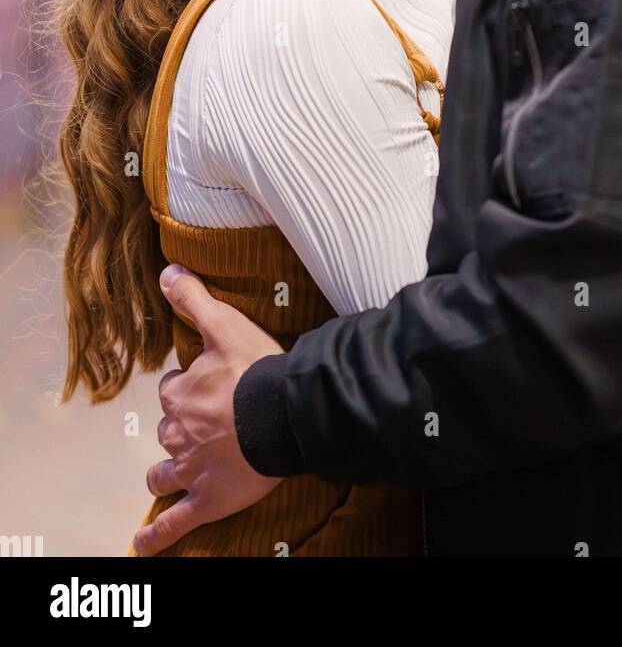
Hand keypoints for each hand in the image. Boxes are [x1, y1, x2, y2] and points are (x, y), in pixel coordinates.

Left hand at [133, 263, 284, 555]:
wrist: (284, 414)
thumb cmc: (257, 369)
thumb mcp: (224, 324)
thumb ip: (193, 299)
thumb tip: (167, 271)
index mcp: (181, 393)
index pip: (172, 389)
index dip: (187, 387)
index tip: (204, 385)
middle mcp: (178, 431)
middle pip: (168, 429)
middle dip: (181, 427)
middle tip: (206, 425)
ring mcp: (191, 468)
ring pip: (162, 473)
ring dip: (165, 472)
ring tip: (173, 473)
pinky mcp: (207, 499)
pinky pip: (175, 521)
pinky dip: (156, 536)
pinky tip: (142, 544)